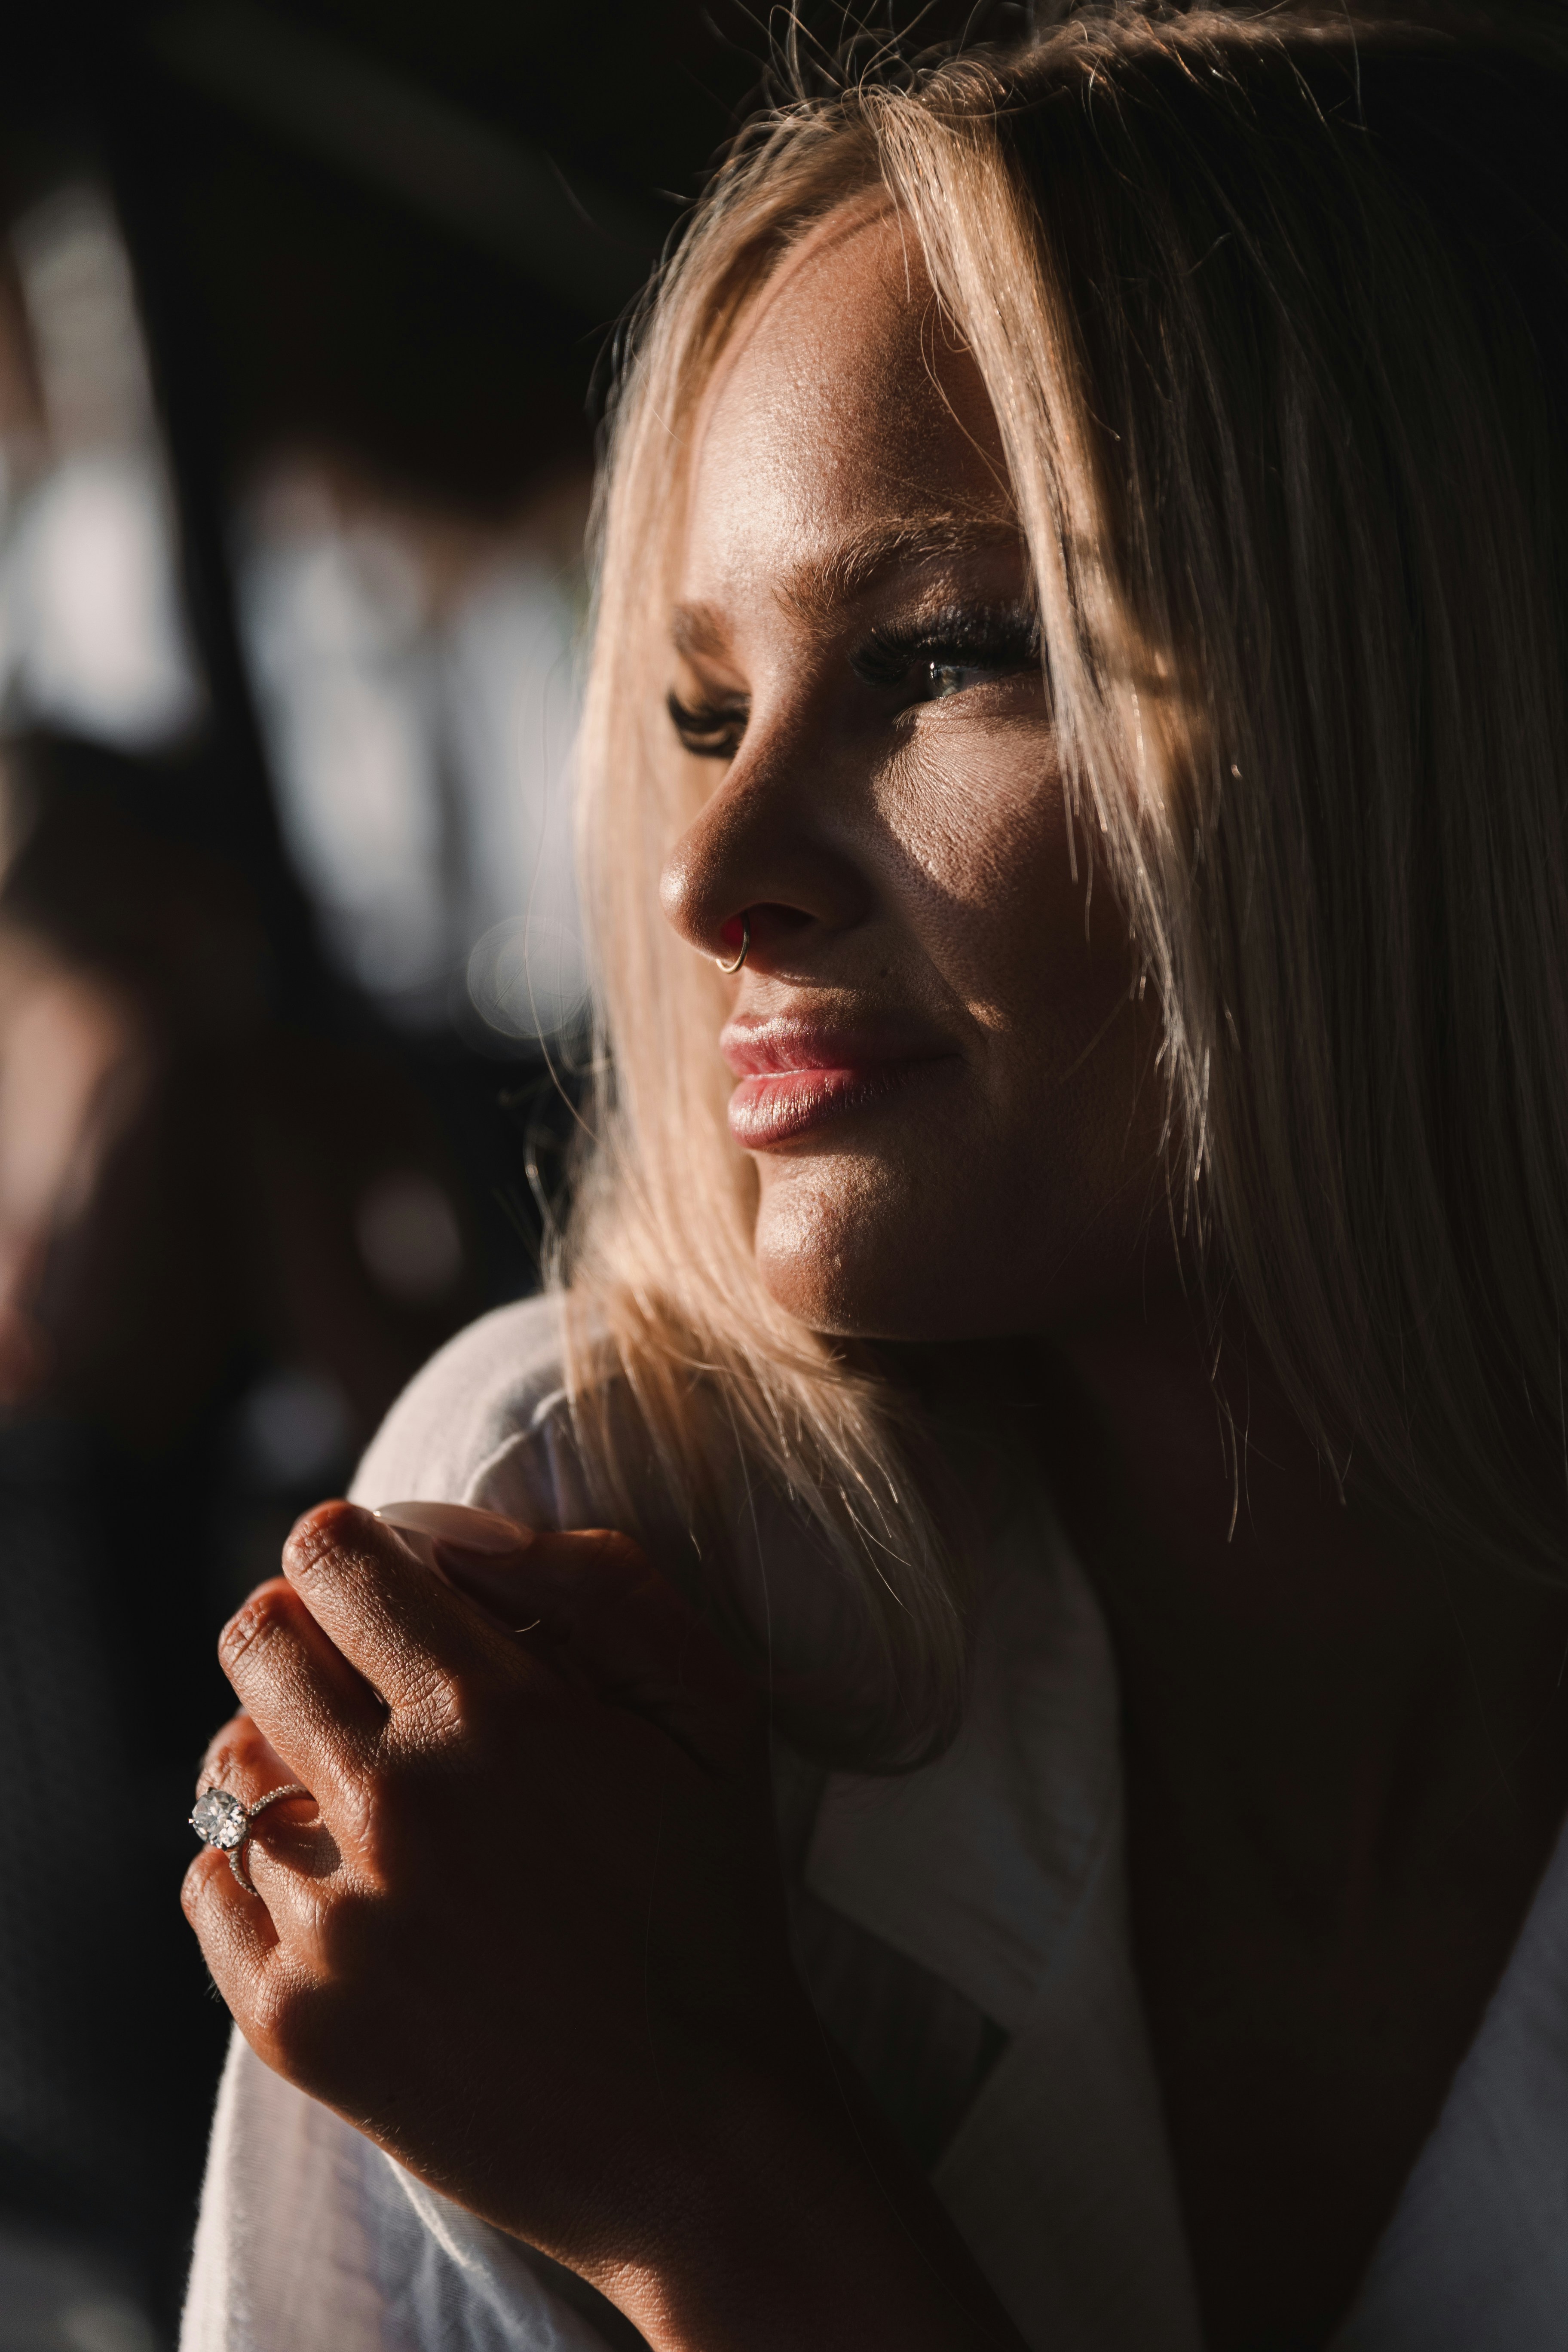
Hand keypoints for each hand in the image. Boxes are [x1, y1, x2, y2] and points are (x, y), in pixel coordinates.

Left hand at [185, 1501, 1026, 2349]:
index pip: (331, 1557)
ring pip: (228, 1768)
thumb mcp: (713, 1711)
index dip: (347, 1551)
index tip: (375, 1584)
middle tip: (358, 1677)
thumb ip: (603, 1585)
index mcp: (494, 1713)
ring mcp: (334, 1921)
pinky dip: (254, 1869)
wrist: (700, 2138)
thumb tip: (462, 1534)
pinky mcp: (294, 2023)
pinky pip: (209, 1888)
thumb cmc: (713, 1907)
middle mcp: (394, 1805)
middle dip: (300, 1632)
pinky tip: (340, 1889)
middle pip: (258, 1642)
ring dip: (285, 1757)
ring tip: (363, 1800)